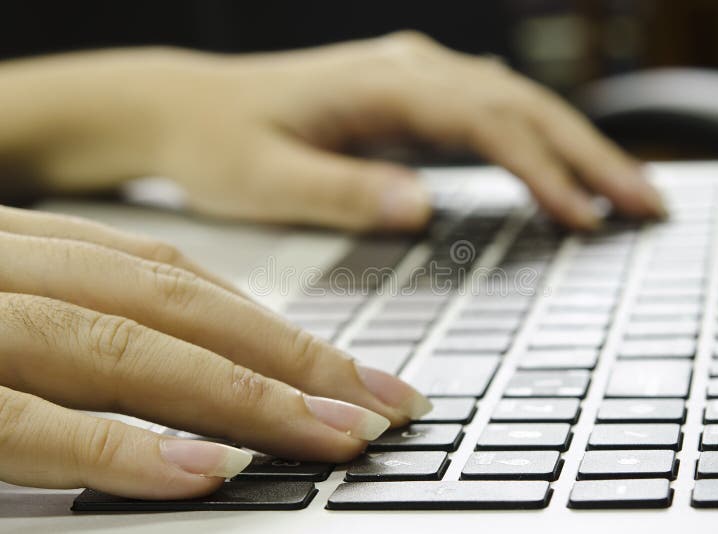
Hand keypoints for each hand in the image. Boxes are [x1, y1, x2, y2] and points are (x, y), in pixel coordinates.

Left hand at [0, 32, 664, 230]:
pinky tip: (558, 167)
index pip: (486, 120)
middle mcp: (406, 68)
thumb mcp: (266, 179)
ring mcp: (411, 77)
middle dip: (587, 154)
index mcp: (379, 85)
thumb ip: (343, 190)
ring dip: (572, 144)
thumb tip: (424, 204)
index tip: (585, 213)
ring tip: (624, 190)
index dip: (543, 165)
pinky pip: (489, 112)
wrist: (186, 108)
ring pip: (513, 101)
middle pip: (520, 102)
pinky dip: (533, 141)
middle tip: (646, 203)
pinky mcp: (407, 96)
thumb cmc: (218, 143)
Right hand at [0, 205, 430, 498]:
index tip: (354, 370)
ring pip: (127, 347)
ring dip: (244, 394)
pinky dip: (123, 448)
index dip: (275, 326)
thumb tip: (189, 359)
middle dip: (292, 358)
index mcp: (32, 248)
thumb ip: (82, 321)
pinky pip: (27, 421)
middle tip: (382, 405)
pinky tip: (209, 471)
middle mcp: (15, 267)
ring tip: (334, 436)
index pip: (175, 279)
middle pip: (177, 304)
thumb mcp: (5, 301)